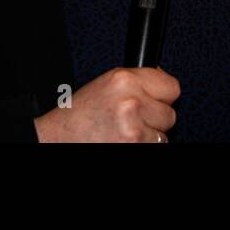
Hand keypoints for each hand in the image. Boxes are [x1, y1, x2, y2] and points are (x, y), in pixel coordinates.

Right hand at [33, 67, 179, 142]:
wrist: (58, 140)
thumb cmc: (80, 115)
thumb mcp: (107, 85)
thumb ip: (137, 81)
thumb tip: (164, 81)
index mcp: (124, 79)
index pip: (172, 87)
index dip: (163, 96)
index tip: (154, 101)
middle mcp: (131, 103)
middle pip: (170, 114)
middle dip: (155, 120)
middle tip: (132, 121)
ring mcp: (133, 130)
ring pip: (163, 137)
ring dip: (148, 138)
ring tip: (124, 133)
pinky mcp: (134, 148)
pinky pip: (154, 150)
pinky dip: (142, 148)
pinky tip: (122, 143)